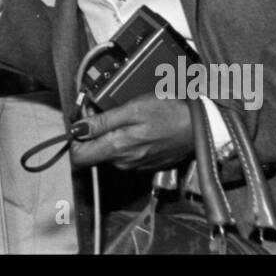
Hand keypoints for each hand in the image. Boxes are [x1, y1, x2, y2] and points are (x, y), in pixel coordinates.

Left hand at [68, 94, 192, 172]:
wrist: (200, 126)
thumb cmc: (168, 112)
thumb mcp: (132, 109)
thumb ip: (102, 122)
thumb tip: (77, 129)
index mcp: (117, 149)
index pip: (79, 158)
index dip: (75, 138)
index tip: (83, 119)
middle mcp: (123, 162)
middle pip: (93, 153)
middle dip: (93, 133)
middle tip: (104, 110)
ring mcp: (135, 166)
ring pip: (109, 153)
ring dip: (110, 135)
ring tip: (124, 116)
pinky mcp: (145, 165)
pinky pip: (125, 154)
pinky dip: (125, 140)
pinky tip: (137, 127)